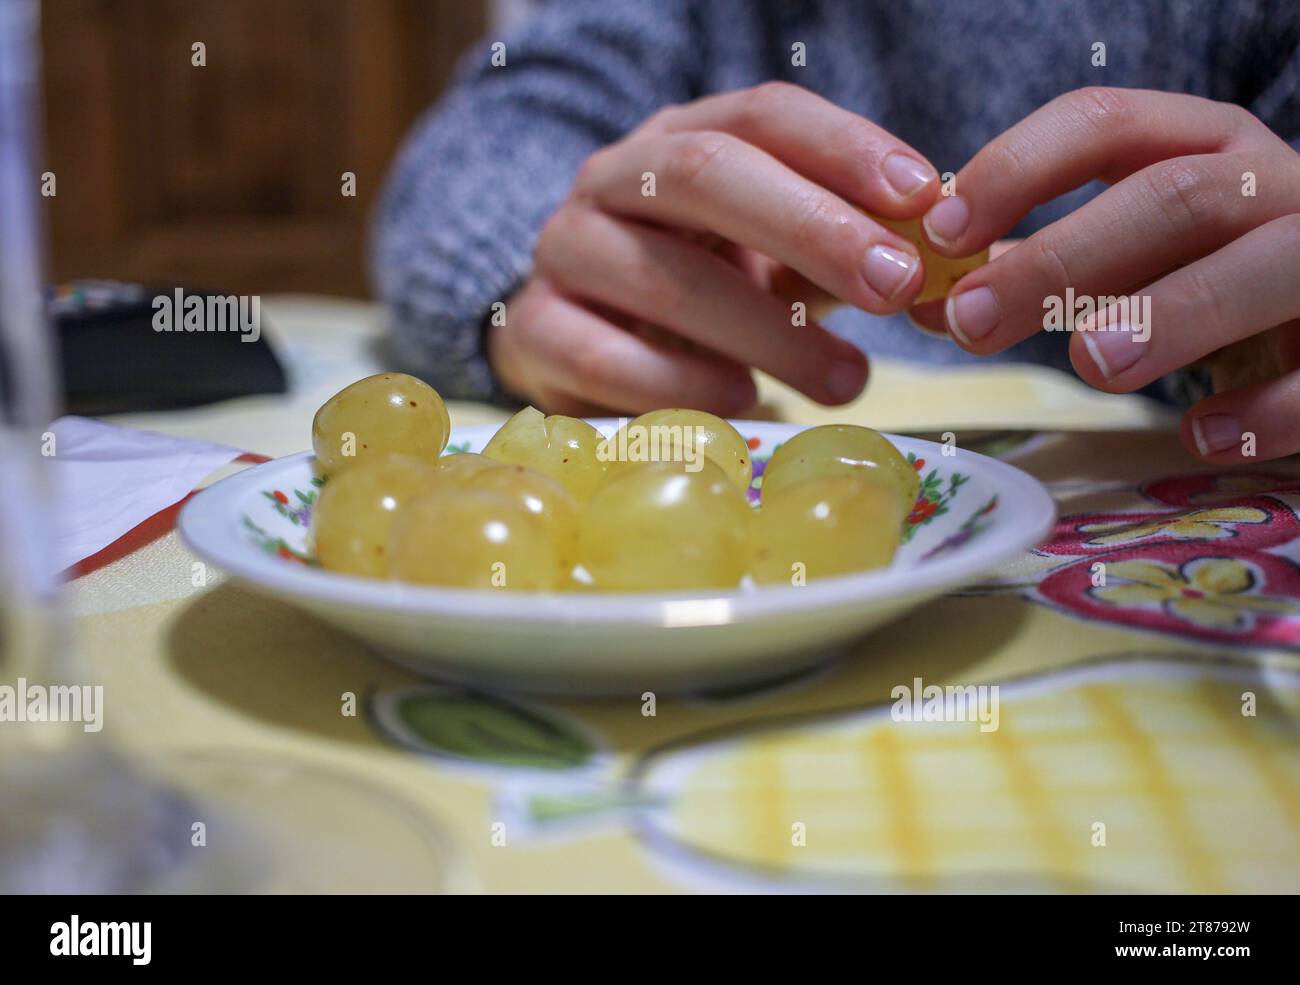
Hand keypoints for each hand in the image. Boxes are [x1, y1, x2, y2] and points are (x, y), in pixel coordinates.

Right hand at [488, 82, 939, 415]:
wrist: (580, 339)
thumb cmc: (704, 291)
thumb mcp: (785, 261)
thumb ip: (866, 257)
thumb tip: (985, 268)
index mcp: (682, 140)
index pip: (761, 116)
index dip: (843, 146)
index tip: (923, 196)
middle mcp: (613, 178)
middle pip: (705, 175)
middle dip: (812, 227)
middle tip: (895, 286)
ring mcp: (564, 250)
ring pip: (660, 274)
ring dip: (765, 331)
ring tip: (848, 381)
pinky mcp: (535, 332)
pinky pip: (602, 357)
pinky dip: (679, 384)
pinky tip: (742, 403)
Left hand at [923, 87, 1299, 462]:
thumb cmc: (1213, 278)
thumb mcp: (1135, 253)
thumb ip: (1042, 266)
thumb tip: (932, 299)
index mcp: (1203, 147)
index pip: (1104, 124)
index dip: (1016, 168)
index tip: (940, 232)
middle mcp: (1275, 187)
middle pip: (1174, 198)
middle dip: (1063, 258)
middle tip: (975, 321)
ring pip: (1265, 265)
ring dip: (1170, 314)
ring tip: (1089, 364)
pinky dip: (1264, 408)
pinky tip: (1201, 435)